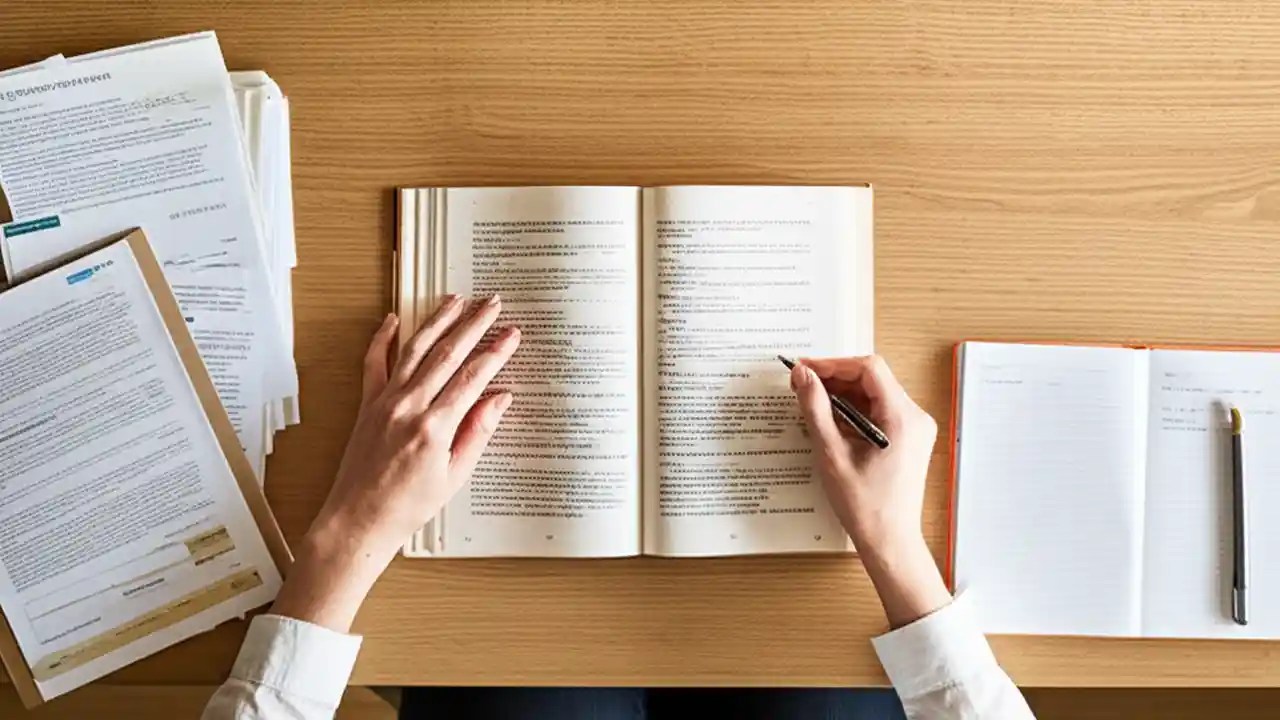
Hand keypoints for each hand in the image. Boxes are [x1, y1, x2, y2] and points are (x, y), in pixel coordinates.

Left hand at [272, 295, 519, 631]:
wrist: (358, 520)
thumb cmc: (407, 507)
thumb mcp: (455, 476)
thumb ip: (477, 432)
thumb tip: (499, 398)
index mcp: (434, 427)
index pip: (473, 377)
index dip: (495, 352)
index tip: (511, 335)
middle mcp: (408, 407)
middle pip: (447, 353)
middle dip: (473, 324)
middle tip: (492, 304)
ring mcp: (384, 402)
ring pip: (415, 349)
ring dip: (437, 321)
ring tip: (456, 299)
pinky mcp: (367, 404)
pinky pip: (374, 362)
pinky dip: (383, 338)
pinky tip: (393, 319)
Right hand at [790, 355, 949, 627]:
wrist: (890, 541)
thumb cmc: (865, 506)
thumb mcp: (832, 454)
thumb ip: (815, 409)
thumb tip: (802, 376)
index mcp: (902, 418)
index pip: (868, 369)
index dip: (833, 364)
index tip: (805, 369)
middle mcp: (915, 417)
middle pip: (872, 378)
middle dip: (835, 378)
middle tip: (802, 385)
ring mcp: (914, 428)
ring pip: (874, 393)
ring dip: (843, 394)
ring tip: (812, 404)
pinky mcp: (908, 437)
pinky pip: (879, 410)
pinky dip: (853, 410)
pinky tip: (830, 421)